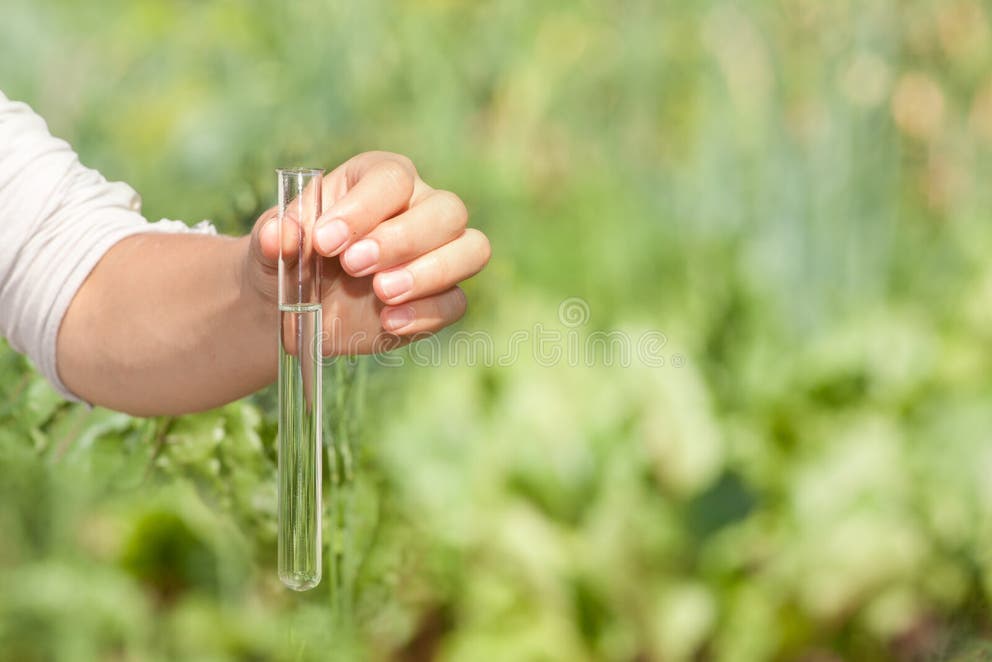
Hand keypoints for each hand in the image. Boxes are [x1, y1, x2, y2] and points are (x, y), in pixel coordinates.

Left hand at [245, 151, 490, 354]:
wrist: (290, 305)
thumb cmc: (288, 258)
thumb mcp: (268, 245)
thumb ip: (274, 237)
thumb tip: (280, 236)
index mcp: (378, 180)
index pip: (393, 178)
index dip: (364, 208)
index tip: (325, 242)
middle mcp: (419, 208)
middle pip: (447, 210)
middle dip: (402, 239)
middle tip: (353, 266)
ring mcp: (438, 254)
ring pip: (472, 249)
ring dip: (431, 272)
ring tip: (382, 293)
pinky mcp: (440, 298)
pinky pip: (456, 302)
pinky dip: (426, 313)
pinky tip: (388, 321)